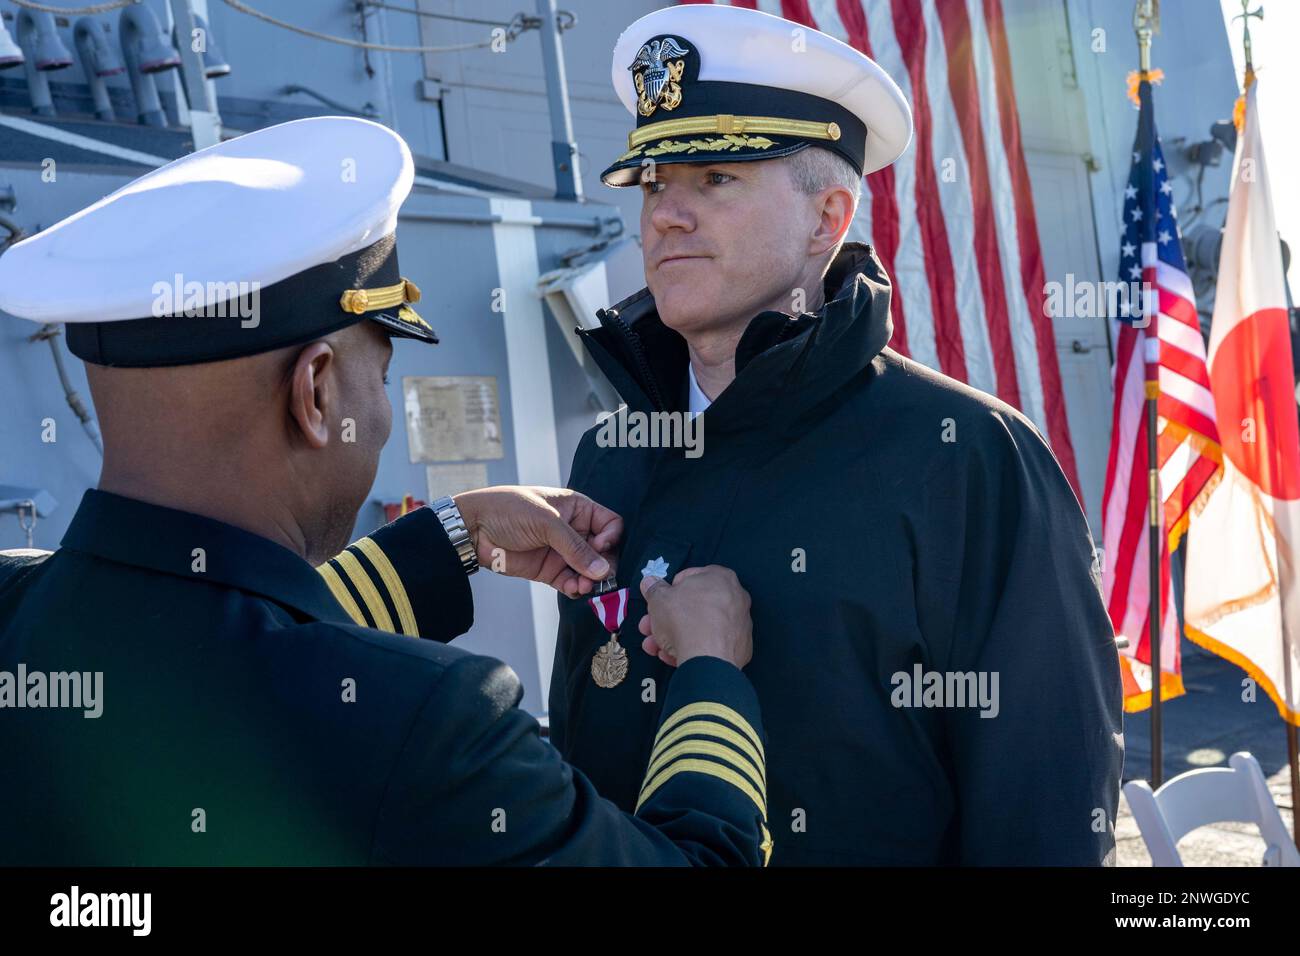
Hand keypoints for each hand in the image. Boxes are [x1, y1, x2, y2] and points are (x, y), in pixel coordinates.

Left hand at [453, 486, 621, 596]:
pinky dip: (576, 588)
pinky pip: (571, 582)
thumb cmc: (509, 510)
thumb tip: (602, 570)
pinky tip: (574, 589)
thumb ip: (575, 546)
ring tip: (584, 586)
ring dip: (591, 580)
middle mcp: (573, 530)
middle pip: (604, 551)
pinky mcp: (549, 570)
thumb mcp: (546, 522)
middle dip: (604, 565)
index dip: (612, 537)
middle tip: (600, 577)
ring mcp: (562, 552)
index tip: (602, 547)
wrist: (474, 528)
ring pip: (589, 570)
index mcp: (577, 508)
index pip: (610, 524)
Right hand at [637, 566, 751, 668]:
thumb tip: (650, 582)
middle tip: (650, 627)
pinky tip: (674, 657)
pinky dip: (694, 649)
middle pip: (694, 606)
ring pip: (701, 627)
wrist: (707, 660)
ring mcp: (740, 625)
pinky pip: (712, 644)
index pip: (690, 577)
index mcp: (721, 577)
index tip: (658, 602)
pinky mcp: (740, 649)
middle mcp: (736, 598)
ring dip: (674, 636)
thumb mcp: (659, 599)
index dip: (669, 591)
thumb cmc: (685, 620)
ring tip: (655, 647)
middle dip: (667, 619)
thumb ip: (654, 589)